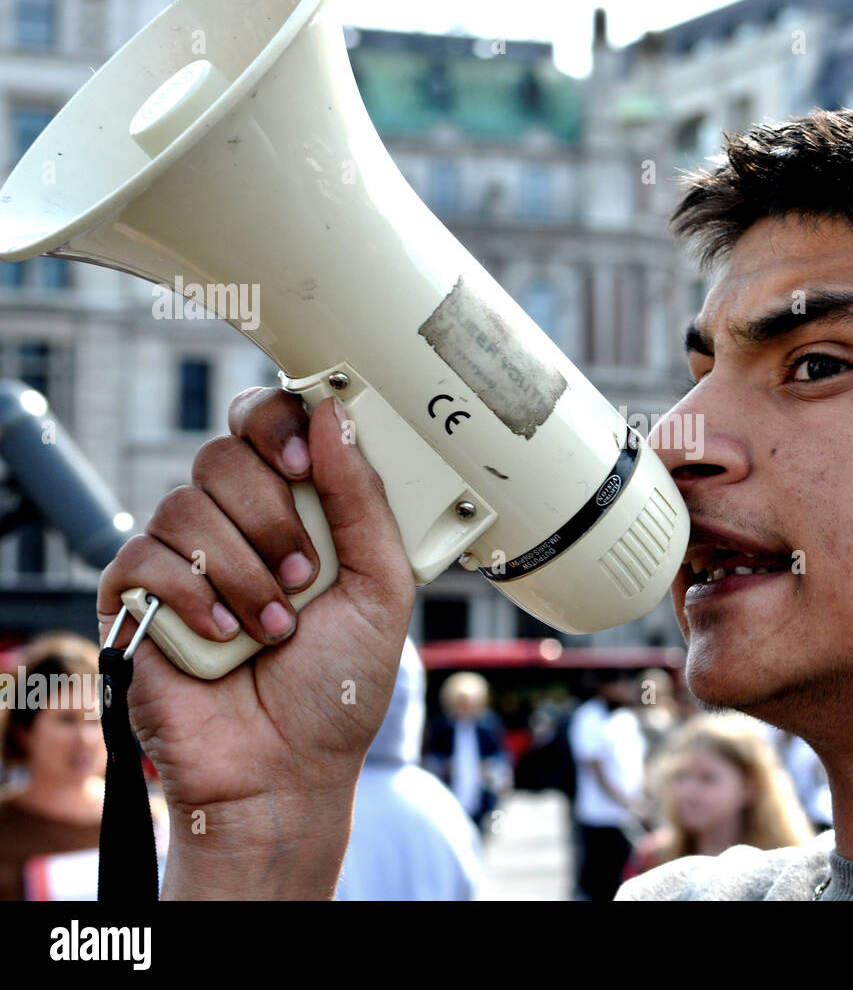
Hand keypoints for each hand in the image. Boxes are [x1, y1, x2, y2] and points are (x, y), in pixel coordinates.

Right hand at [97, 388, 414, 897]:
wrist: (287, 770)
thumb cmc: (339, 687)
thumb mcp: (382, 588)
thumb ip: (363, 500)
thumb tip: (333, 416)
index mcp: (296, 511)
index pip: (265, 424)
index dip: (276, 424)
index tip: (303, 463)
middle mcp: (237, 526)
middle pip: (224, 454)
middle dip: (273, 518)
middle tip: (304, 576)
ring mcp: (183, 560)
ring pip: (186, 504)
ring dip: (243, 571)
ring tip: (275, 628)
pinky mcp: (136, 600)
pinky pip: (143, 555)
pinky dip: (193, 595)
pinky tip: (225, 636)